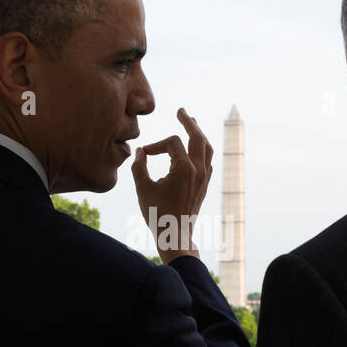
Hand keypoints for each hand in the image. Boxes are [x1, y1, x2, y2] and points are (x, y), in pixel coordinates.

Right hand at [131, 107, 213, 263]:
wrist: (175, 235)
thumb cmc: (157, 213)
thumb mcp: (142, 188)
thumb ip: (139, 166)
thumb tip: (140, 151)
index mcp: (185, 168)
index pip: (172, 142)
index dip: (156, 145)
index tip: (144, 155)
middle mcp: (199, 170)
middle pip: (197, 137)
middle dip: (188, 122)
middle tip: (181, 111)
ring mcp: (205, 177)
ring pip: (207, 147)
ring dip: (199, 133)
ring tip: (193, 123)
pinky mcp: (205, 185)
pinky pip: (208, 160)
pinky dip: (202, 149)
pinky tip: (196, 147)